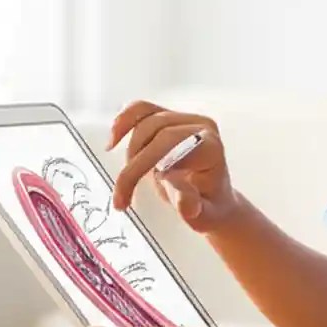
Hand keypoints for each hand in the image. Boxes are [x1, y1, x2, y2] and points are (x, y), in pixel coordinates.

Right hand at [108, 100, 238, 230]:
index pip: (171, 147)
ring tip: (128, 177)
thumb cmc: (208, 208)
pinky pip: (142, 109)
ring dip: (129, 150)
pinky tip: (112, 141)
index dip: (141, 168)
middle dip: (133, 164)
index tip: (124, 199)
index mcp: (211, 148)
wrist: (214, 199)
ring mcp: (185, 118)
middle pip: (156, 131)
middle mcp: (201, 126)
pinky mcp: (170, 117)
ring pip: (145, 120)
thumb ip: (190, 205)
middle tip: (121, 196)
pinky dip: (123, 121)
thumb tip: (173, 184)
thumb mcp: (203, 217)